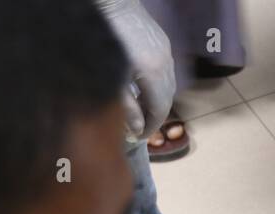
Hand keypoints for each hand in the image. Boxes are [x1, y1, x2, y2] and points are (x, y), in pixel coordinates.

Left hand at [96, 0, 176, 136]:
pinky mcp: (162, 42)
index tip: (140, 138)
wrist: (112, 2)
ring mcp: (166, 52)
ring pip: (168, 85)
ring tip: (140, 109)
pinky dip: (157, 85)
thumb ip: (126, 106)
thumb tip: (136, 129)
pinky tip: (142, 87)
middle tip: (140, 128)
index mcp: (153, 75)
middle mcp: (165, 64)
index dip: (152, 128)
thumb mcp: (112, 79)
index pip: (160, 111)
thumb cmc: (106, 40)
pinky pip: (165, 71)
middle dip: (156, 116)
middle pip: (167, 99)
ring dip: (157, 100)